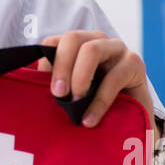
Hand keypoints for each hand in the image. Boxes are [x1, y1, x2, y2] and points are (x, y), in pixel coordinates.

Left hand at [36, 30, 157, 141]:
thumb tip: (30, 88)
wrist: (132, 125)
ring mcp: (117, 49)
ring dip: (79, 77)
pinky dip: (99, 101)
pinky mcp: (134, 64)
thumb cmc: (95, 106)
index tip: (42, 88)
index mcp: (77, 45)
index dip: (46, 61)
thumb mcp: (72, 95)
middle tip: (58, 94)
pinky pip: (114, 76)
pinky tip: (89, 119)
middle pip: (72, 39)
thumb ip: (56, 87)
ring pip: (92, 50)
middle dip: (61, 66)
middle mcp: (97, 41)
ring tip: (75, 103)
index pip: (54, 41)